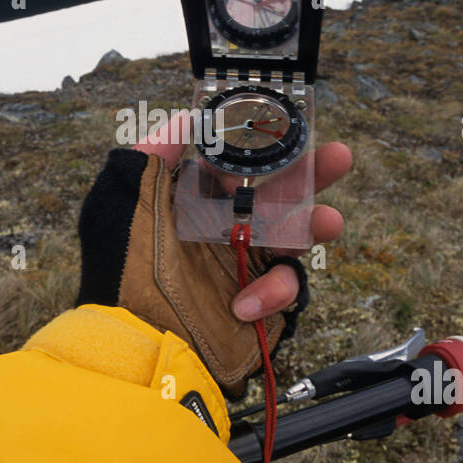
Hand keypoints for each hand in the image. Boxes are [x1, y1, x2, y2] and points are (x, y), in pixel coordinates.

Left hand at [75, 125, 351, 398]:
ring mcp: (244, 267)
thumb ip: (153, 152)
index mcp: (194, 203)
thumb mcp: (121, 196)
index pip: (239, 166)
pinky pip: (287, 286)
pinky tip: (242, 304)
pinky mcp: (260, 303)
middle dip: (312, 173)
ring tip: (331, 221)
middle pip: (278, 194)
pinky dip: (272, 291)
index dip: (265, 146)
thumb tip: (186, 118)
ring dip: (314, 225)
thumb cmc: (122, 270)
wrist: (137, 344)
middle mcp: (223, 231)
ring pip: (295, 237)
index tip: (289, 125)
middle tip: (340, 156)